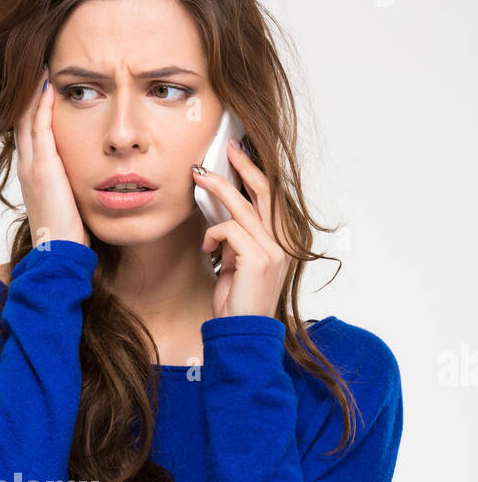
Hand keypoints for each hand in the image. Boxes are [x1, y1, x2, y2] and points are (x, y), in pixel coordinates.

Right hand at [15, 67, 88, 248]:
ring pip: (27, 118)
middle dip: (28, 91)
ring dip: (32, 90)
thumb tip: (83, 174)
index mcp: (32, 172)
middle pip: (22, 118)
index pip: (29, 129)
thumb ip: (70, 183)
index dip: (33, 104)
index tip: (41, 81)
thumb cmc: (67, 233)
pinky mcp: (42, 169)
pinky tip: (48, 85)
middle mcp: (27, 165)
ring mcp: (31, 166)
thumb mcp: (67, 201)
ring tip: (39, 64)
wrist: (58, 253)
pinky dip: (41, 105)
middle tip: (36, 63)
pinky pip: (39, 128)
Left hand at [194, 137, 290, 319]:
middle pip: (265, 192)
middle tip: (227, 146)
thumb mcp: (237, 265)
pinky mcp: (259, 259)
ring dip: (218, 188)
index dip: (255, 173)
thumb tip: (223, 217)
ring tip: (198, 178)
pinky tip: (206, 248)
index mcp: (280, 243)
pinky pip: (230, 229)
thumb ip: (237, 241)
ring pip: (244, 206)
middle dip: (244, 165)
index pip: (271, 198)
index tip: (238, 154)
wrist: (241, 334)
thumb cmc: (238, 303)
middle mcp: (282, 244)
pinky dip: (213, 234)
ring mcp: (274, 251)